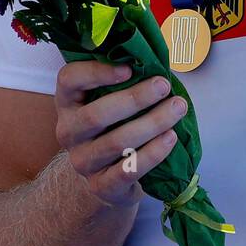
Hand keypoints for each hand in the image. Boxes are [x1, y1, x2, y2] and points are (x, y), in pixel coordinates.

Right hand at [54, 60, 187, 208]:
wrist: (106, 179)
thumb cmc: (113, 127)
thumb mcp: (107, 101)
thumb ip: (122, 81)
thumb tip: (155, 60)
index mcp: (68, 103)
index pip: (69, 80)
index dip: (96, 72)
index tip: (129, 68)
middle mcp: (69, 132)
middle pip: (96, 115)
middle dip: (135, 99)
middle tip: (164, 85)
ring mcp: (83, 162)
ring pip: (117, 142)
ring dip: (152, 123)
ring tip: (177, 108)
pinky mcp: (101, 186)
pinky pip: (128, 169)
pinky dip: (153, 152)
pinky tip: (171, 137)